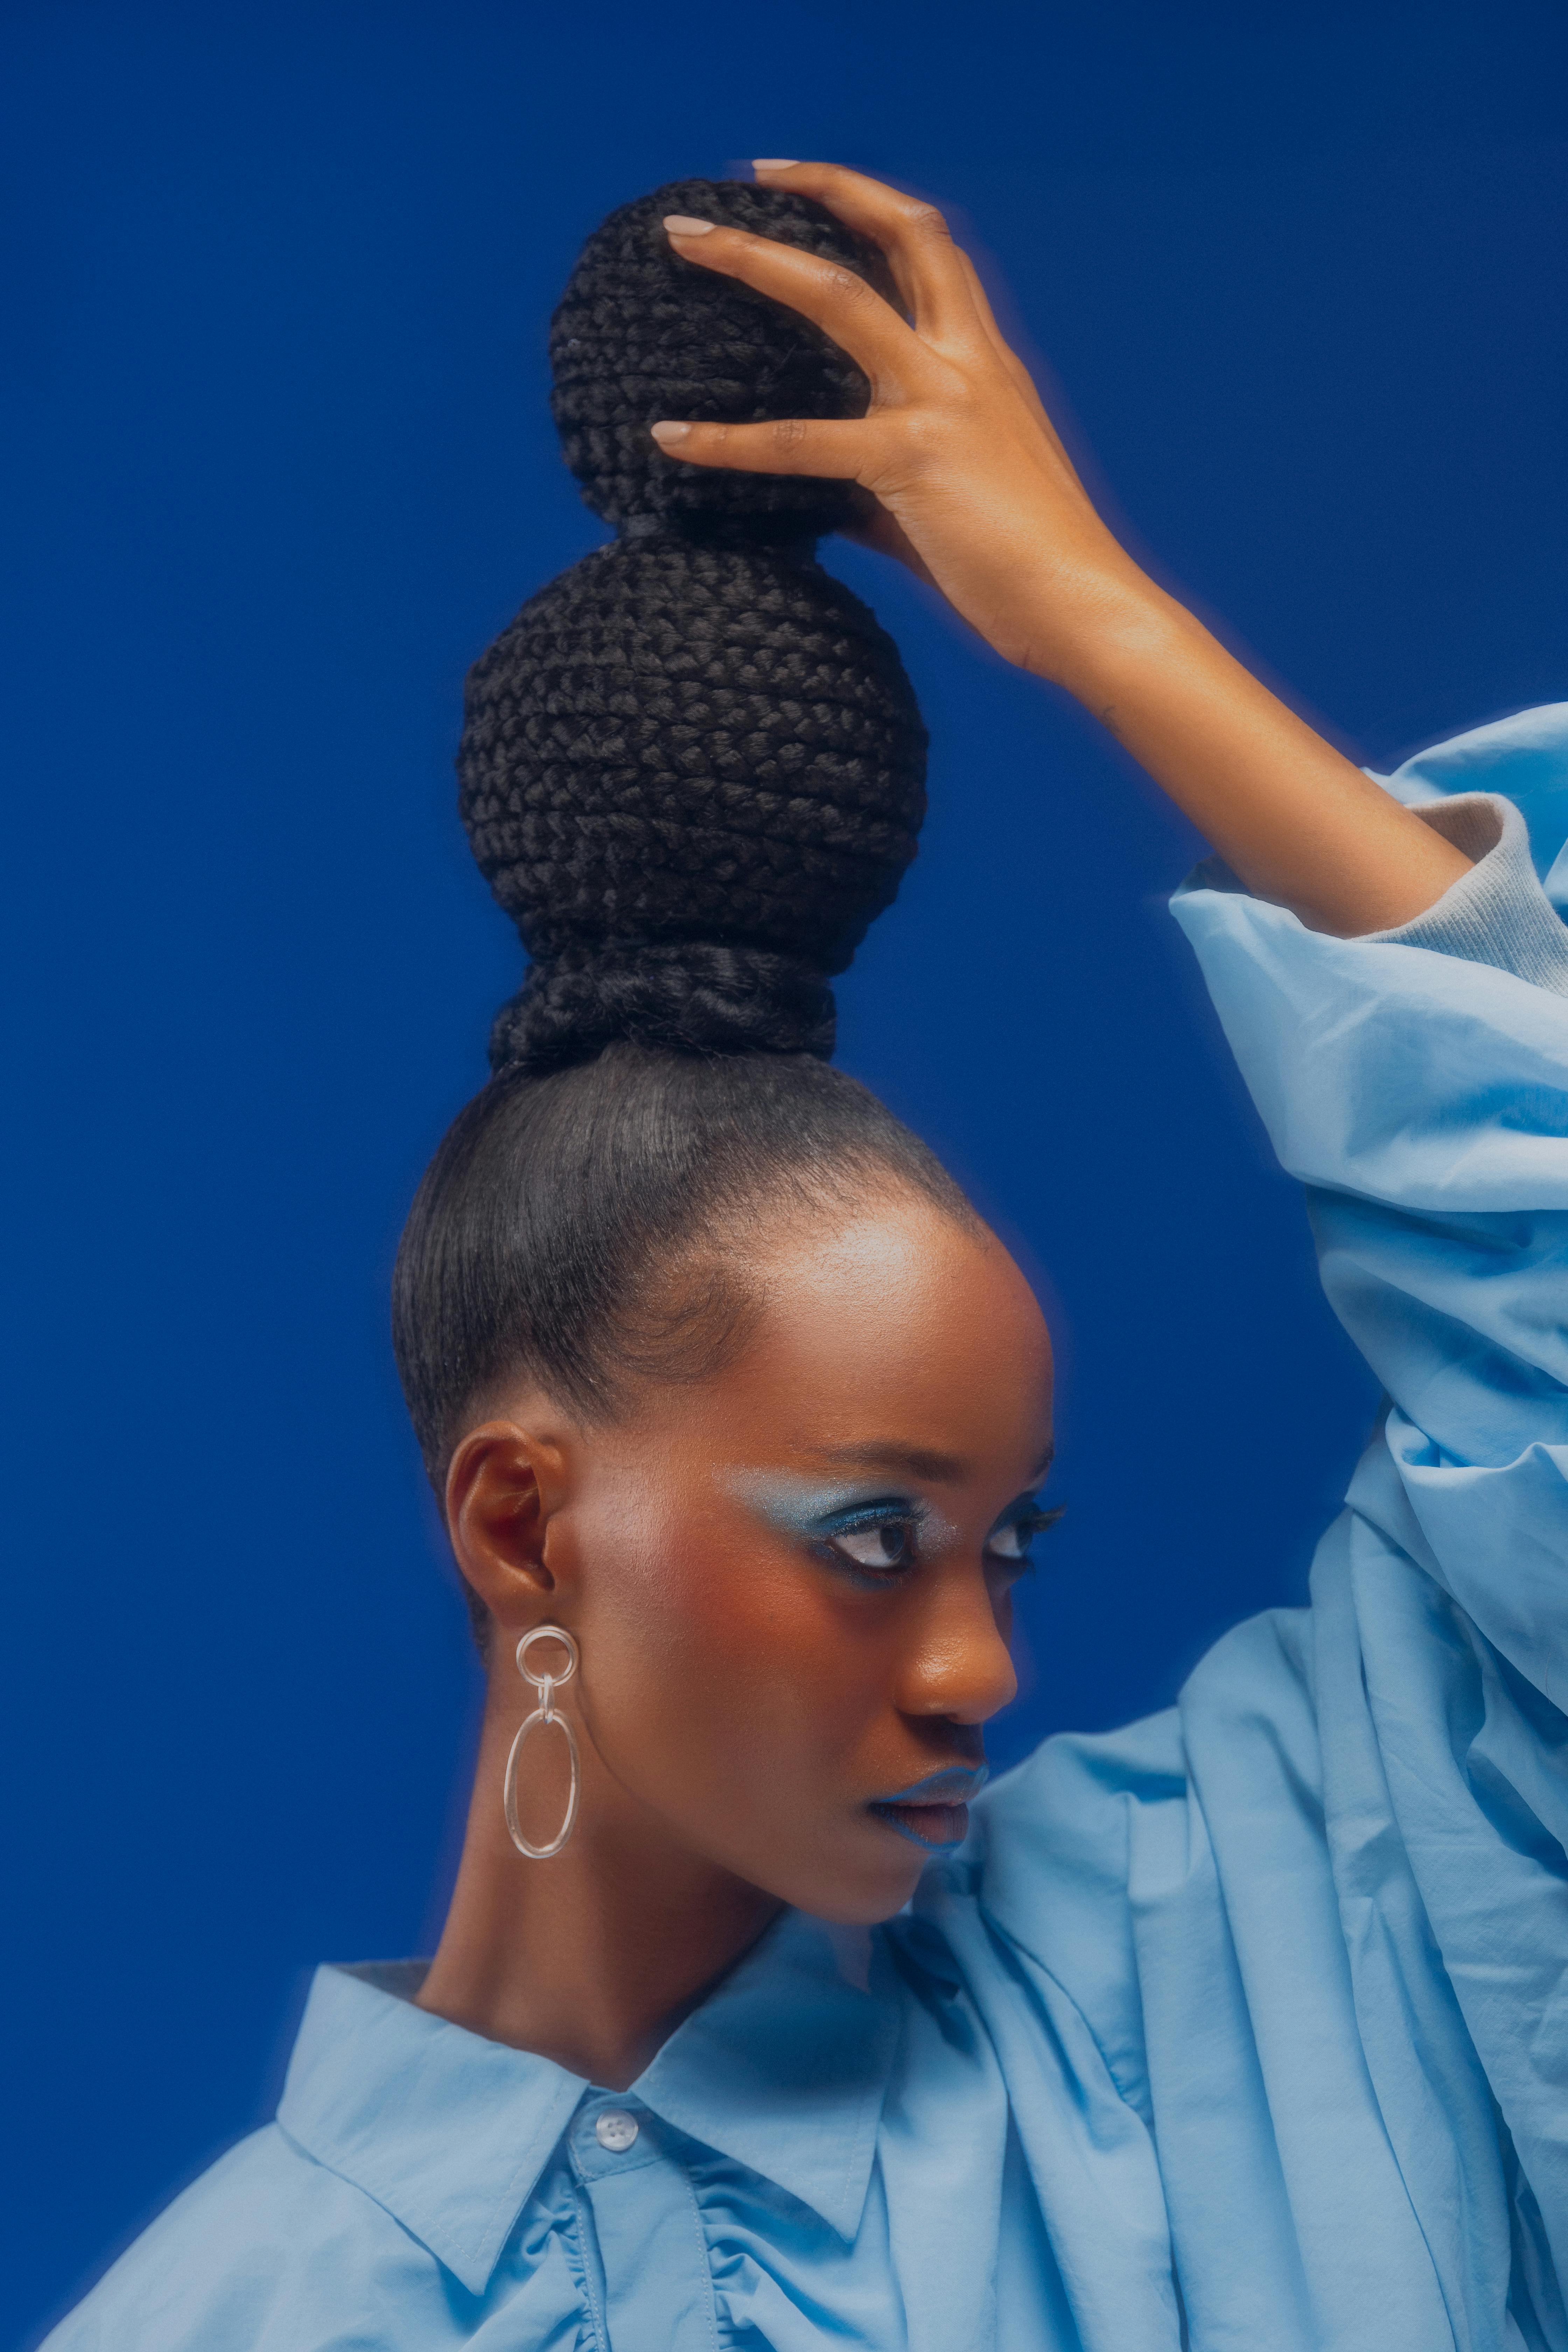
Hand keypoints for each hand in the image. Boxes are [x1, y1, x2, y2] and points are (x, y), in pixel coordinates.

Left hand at [653, 162, 1143, 681]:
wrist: (1080, 611)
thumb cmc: (1021, 569)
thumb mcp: (949, 504)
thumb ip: (883, 486)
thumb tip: (823, 498)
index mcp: (984, 365)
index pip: (928, 248)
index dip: (865, 202)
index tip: (799, 185)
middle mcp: (966, 365)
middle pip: (899, 234)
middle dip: (817, 190)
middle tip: (736, 187)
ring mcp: (938, 406)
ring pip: (838, 300)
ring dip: (755, 260)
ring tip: (682, 241)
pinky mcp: (908, 463)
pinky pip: (799, 442)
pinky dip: (727, 440)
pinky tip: (671, 438)